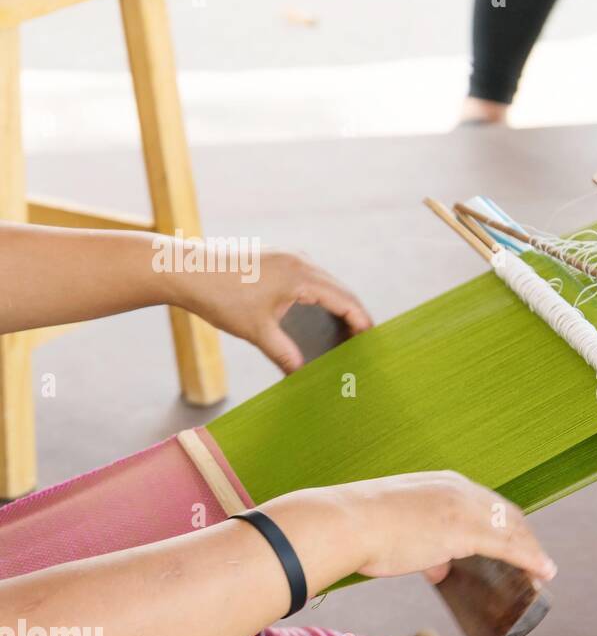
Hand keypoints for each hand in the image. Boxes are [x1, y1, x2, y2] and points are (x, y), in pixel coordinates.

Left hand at [168, 247, 371, 371]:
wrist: (184, 269)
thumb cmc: (220, 297)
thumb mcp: (257, 332)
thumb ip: (285, 355)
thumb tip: (302, 379)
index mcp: (302, 276)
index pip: (346, 300)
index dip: (362, 321)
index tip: (373, 341)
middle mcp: (300, 261)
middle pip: (341, 290)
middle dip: (354, 315)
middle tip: (364, 341)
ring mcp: (288, 257)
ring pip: (326, 282)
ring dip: (338, 304)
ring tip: (345, 330)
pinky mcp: (276, 259)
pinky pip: (310, 278)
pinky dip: (321, 296)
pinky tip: (316, 314)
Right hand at [332, 471, 556, 584]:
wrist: (345, 523)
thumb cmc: (361, 528)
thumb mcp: (399, 530)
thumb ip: (425, 549)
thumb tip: (439, 569)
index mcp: (443, 483)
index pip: (487, 502)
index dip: (505, 522)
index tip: (514, 540)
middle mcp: (459, 490)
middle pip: (506, 513)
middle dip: (523, 536)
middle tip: (533, 559)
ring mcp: (464, 509)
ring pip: (512, 530)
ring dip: (531, 550)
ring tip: (542, 570)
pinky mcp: (465, 532)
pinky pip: (509, 547)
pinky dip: (531, 560)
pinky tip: (544, 572)